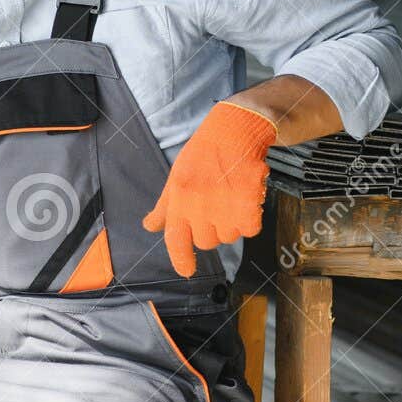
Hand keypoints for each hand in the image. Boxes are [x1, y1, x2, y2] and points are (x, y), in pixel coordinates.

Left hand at [142, 100, 277, 276]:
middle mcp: (199, 208)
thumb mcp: (176, 177)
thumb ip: (164, 207)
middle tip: (217, 204)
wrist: (235, 131)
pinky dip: (251, 218)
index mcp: (179, 201)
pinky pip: (250, 229)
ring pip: (229, 237)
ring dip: (232, 223)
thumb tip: (150, 226)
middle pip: (207, 242)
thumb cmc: (203, 153)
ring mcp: (224, 209)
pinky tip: (247, 197)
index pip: (175, 240)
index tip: (186, 271)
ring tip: (231, 196)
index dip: (181, 260)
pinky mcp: (248, 207)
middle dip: (212, 229)